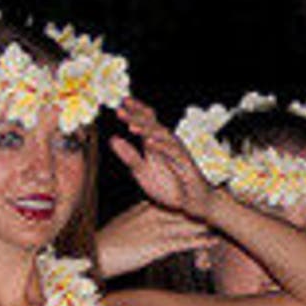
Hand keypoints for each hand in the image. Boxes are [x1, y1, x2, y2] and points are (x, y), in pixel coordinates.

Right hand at [93, 202, 219, 275]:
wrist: (96, 255)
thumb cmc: (108, 243)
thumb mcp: (127, 223)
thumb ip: (143, 217)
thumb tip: (153, 214)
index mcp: (145, 207)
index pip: (175, 199)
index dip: (193, 199)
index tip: (210, 196)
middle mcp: (153, 215)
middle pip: (185, 209)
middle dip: (206, 209)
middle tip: (226, 206)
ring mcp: (155, 230)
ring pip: (188, 224)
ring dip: (208, 225)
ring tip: (226, 223)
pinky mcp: (155, 246)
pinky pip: (182, 243)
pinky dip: (199, 242)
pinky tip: (212, 241)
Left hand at [104, 99, 227, 222]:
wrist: (192, 203)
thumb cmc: (170, 186)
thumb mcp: (142, 172)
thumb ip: (129, 156)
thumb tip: (112, 139)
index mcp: (157, 143)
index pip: (147, 121)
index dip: (136, 110)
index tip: (122, 102)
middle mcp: (167, 144)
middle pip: (152, 124)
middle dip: (136, 116)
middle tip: (120, 110)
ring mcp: (178, 153)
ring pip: (163, 136)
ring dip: (147, 129)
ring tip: (130, 126)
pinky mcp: (186, 165)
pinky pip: (174, 152)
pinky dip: (162, 146)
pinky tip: (149, 142)